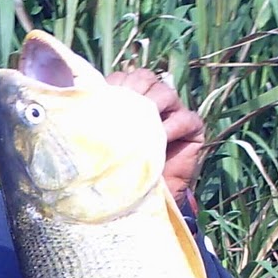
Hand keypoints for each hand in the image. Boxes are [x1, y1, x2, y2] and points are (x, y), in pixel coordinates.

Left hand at [106, 67, 204, 201]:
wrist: (141, 200)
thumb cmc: (118, 170)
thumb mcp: (105, 139)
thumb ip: (101, 116)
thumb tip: (85, 96)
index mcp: (129, 98)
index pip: (126, 77)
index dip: (117, 85)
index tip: (104, 101)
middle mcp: (152, 100)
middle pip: (145, 78)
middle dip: (134, 91)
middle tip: (124, 111)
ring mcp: (174, 112)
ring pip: (165, 92)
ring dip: (152, 106)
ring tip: (142, 126)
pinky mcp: (192, 128)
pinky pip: (185, 117)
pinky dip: (172, 126)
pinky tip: (160, 139)